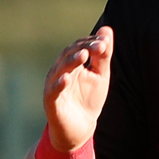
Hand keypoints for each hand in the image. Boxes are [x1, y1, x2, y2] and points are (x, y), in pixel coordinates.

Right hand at [42, 26, 112, 150]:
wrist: (80, 128)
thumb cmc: (89, 99)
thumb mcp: (100, 75)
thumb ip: (103, 55)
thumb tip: (107, 29)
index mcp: (71, 63)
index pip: (79, 47)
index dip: (91, 43)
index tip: (105, 42)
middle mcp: (60, 71)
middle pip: (68, 55)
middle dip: (83, 49)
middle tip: (98, 46)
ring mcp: (54, 85)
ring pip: (59, 69)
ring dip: (71, 61)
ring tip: (83, 55)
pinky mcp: (51, 101)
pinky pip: (53, 90)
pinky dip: (59, 84)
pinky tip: (67, 79)